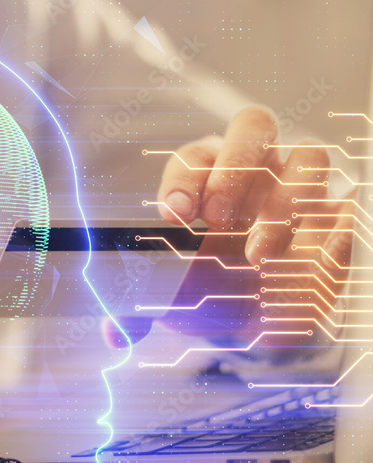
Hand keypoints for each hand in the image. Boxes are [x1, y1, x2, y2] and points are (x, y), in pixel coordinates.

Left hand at [146, 106, 350, 345]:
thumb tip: (115, 336)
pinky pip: (346, 206)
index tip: (174, 217)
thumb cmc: (210, 287)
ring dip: (282, 202)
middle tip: (215, 219)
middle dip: (233, 169)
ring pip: (309, 156)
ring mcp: (304, 183)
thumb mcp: (175, 298)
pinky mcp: (339, 214)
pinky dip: (328, 232)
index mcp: (208, 174)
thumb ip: (142, 311)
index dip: (184, 179)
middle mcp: (258, 165)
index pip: (194, 157)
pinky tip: (306, 263)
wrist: (262, 310)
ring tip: (256, 255)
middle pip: (253, 126)